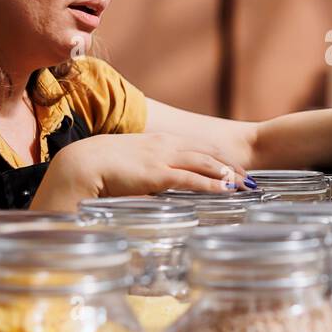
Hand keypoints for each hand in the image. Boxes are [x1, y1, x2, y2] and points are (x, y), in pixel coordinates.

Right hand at [34, 133, 250, 210]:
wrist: (82, 163)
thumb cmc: (102, 165)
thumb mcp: (131, 163)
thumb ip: (148, 170)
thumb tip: (155, 184)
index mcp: (160, 141)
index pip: (198, 146)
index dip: (219, 157)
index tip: (234, 167)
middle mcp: (166, 145)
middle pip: (209, 153)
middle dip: (231, 165)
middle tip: (249, 178)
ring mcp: (163, 158)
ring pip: (205, 164)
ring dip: (228, 175)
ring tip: (244, 185)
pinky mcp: (157, 174)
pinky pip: (191, 179)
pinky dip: (211, 185)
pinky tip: (226, 191)